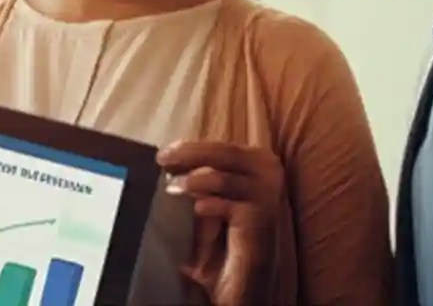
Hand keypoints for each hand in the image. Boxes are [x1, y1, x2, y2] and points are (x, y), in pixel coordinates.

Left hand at [157, 141, 285, 305]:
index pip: (222, 147)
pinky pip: (226, 202)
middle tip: (163, 160)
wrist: (242, 285)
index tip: (164, 153)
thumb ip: (199, 181)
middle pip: (225, 152)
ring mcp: (269, 194)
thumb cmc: (224, 242)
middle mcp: (269, 172)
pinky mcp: (261, 216)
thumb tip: (169, 160)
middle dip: (189, 155)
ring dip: (193, 180)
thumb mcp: (208, 203)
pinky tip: (198, 209)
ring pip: (223, 176)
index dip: (192, 148)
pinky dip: (207, 203)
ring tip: (172, 188)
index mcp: (258, 164)